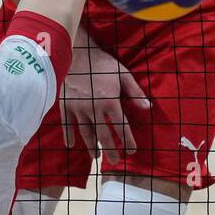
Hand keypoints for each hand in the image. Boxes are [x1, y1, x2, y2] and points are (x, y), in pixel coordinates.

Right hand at [60, 42, 146, 164]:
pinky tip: (70, 145)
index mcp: (110, 102)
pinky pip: (66, 124)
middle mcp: (94, 109)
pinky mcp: (65, 105)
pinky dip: (68, 135)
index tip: (132, 151)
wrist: (77, 53)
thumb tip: (149, 108)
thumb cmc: (103, 63)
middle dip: (111, 150)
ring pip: (86, 132)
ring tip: (96, 157)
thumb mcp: (124, 74)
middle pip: (103, 134)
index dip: (128, 140)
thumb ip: (136, 92)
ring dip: (91, 146)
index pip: (121, 126)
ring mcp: (78, 108)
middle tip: (114, 161)